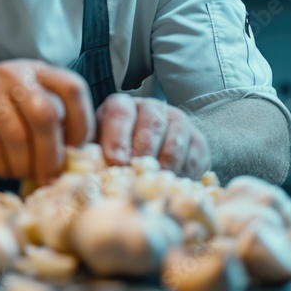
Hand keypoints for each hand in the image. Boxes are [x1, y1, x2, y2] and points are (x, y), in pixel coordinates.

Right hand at [0, 59, 94, 185]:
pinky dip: (3, 168)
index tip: (77, 149)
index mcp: (33, 70)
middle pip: (46, 116)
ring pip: (18, 139)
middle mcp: (11, 74)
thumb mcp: (19, 99)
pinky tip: (3, 168)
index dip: (82, 122)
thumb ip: (47, 116)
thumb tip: (79, 156)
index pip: (72, 88)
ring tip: (23, 174)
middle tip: (51, 178)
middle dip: (52, 155)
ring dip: (24, 167)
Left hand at [95, 93, 210, 177]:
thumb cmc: (114, 160)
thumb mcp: (98, 154)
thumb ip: (93, 157)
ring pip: (174, 141)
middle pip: (152, 124)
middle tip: (136, 174)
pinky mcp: (196, 139)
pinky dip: (183, 173)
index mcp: (121, 106)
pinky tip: (170, 183)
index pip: (121, 111)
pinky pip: (194, 155)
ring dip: (163, 166)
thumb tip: (94, 169)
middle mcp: (150, 108)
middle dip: (143, 153)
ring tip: (153, 183)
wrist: (148, 165)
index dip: (118, 137)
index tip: (115, 161)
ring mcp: (176, 121)